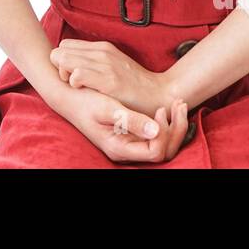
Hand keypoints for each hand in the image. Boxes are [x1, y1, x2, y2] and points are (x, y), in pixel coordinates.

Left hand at [50, 38, 173, 117]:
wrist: (160, 93)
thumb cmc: (134, 85)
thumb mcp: (113, 65)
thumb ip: (95, 61)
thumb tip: (71, 64)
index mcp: (101, 47)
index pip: (64, 45)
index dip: (62, 61)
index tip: (71, 75)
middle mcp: (101, 51)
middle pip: (59, 51)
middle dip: (59, 67)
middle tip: (72, 81)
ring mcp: (105, 64)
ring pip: (64, 59)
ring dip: (64, 74)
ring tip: (78, 86)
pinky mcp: (108, 80)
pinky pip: (77, 74)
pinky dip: (74, 82)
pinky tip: (83, 90)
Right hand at [53, 85, 191, 164]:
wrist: (69, 98)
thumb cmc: (85, 102)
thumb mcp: (107, 108)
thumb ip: (130, 120)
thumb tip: (156, 131)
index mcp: (120, 148)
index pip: (155, 151)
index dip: (163, 133)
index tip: (159, 110)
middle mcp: (127, 150)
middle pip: (164, 151)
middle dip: (177, 129)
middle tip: (179, 104)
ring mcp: (130, 144)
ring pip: (163, 145)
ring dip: (174, 126)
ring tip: (178, 103)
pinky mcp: (131, 135)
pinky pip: (156, 136)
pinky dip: (166, 123)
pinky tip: (166, 107)